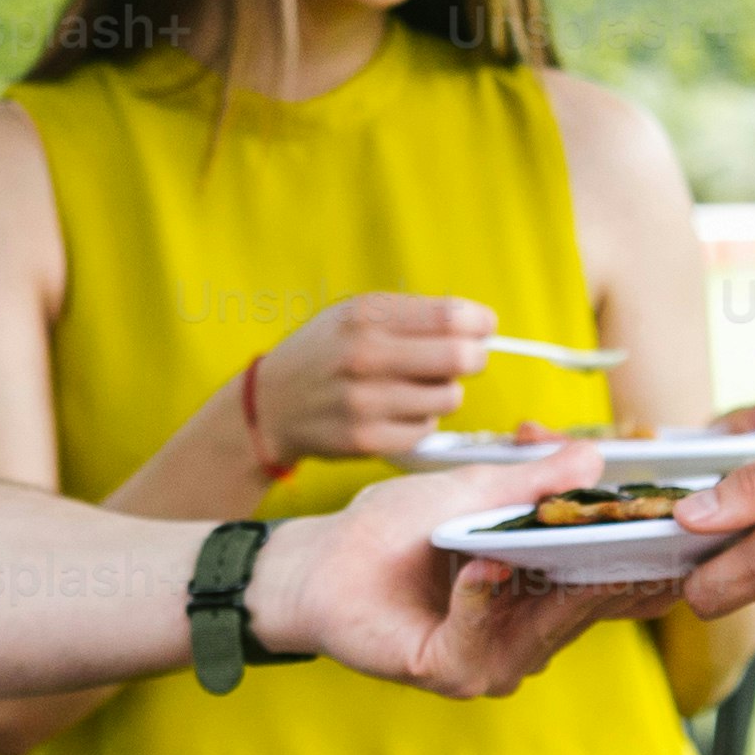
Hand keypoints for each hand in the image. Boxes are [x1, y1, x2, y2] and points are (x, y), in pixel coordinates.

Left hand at [243, 454, 656, 698]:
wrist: (320, 563)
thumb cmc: (391, 529)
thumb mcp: (470, 490)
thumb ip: (531, 481)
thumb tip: (592, 455)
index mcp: (541, 592)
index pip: (608, 582)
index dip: (645, 561)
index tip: (679, 535)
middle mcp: (527, 634)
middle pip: (589, 606)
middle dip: (616, 568)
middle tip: (646, 535)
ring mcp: (493, 658)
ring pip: (545, 626)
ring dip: (551, 582)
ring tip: (564, 540)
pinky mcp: (450, 670)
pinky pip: (481, 639)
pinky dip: (484, 600)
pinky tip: (485, 566)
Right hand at [245, 291, 492, 467]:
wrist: (271, 405)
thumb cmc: (325, 353)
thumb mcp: (355, 315)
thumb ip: (412, 315)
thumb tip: (480, 326)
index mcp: (365, 316)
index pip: (451, 316)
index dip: (480, 322)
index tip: (484, 328)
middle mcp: (364, 357)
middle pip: (460, 357)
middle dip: (473, 358)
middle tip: (463, 359)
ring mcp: (365, 402)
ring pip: (449, 398)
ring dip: (443, 393)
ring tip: (417, 387)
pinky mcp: (366, 440)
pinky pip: (426, 429)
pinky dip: (422, 421)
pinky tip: (397, 412)